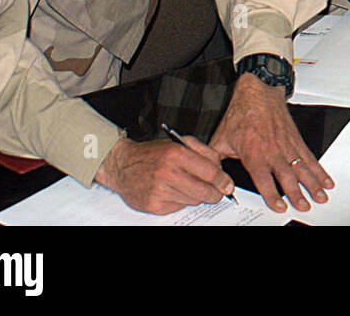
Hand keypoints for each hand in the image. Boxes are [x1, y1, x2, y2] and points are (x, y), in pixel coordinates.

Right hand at [93, 136, 234, 215]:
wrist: (122, 166)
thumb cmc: (153, 154)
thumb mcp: (179, 142)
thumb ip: (203, 152)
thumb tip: (221, 170)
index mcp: (177, 154)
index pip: (210, 172)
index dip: (223, 180)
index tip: (227, 185)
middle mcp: (168, 172)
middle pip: (204, 191)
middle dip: (215, 193)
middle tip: (217, 192)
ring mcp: (160, 190)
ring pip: (193, 200)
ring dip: (197, 196)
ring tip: (189, 186)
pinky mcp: (154, 205)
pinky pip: (179, 207)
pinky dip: (181, 201)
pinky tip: (173, 191)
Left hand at [210, 73, 333, 213]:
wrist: (256, 91)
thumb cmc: (240, 114)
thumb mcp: (221, 139)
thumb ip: (217, 161)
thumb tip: (213, 178)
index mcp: (254, 152)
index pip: (264, 178)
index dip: (272, 194)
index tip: (280, 206)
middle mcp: (272, 149)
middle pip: (287, 176)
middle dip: (297, 193)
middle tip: (304, 206)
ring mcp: (286, 144)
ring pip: (302, 168)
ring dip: (313, 184)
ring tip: (320, 197)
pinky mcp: (295, 139)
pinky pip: (309, 157)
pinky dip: (319, 169)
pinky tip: (325, 180)